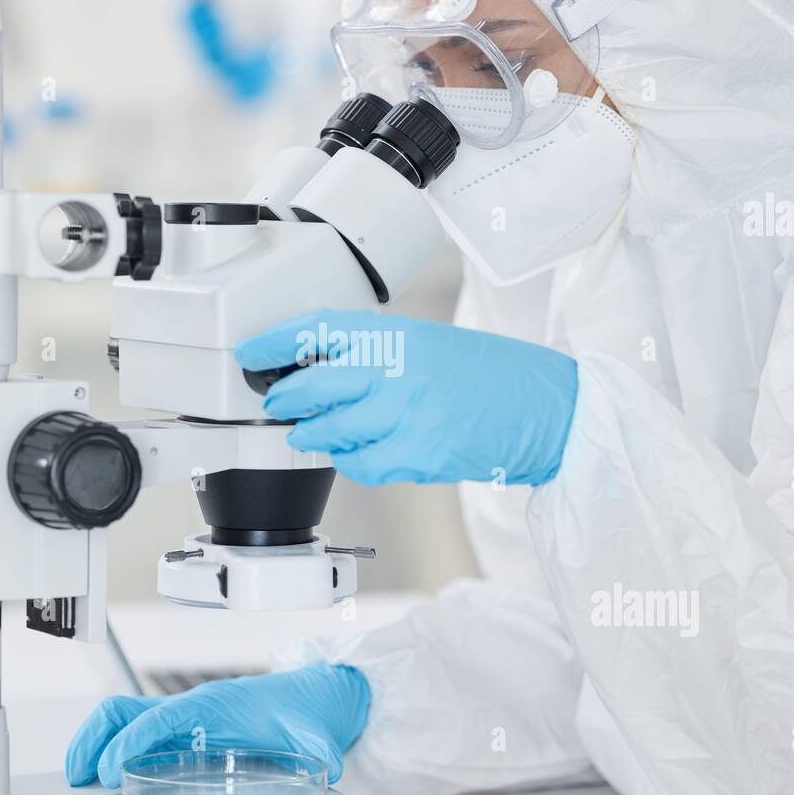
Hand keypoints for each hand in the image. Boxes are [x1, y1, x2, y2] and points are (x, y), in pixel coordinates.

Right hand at [65, 664, 369, 787]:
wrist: (311, 697)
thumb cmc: (304, 709)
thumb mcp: (313, 732)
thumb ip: (319, 748)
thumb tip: (328, 765)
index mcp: (213, 705)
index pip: (158, 718)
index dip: (130, 741)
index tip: (112, 769)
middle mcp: (190, 707)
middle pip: (125, 710)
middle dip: (95, 738)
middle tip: (81, 774)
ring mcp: (183, 716)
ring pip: (124, 717)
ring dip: (95, 740)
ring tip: (81, 774)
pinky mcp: (183, 727)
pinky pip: (136, 729)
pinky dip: (112, 744)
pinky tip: (106, 770)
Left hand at [235, 309, 577, 485]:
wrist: (543, 409)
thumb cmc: (486, 377)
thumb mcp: (425, 345)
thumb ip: (375, 355)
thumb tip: (316, 370)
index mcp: (399, 335)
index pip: (320, 331)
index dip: (276, 341)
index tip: (251, 351)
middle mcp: (400, 370)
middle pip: (315, 385)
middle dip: (285, 398)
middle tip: (276, 402)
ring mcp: (408, 414)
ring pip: (331, 430)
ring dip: (313, 433)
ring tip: (311, 431)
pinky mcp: (420, 453)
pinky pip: (362, 464)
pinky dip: (351, 461)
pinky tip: (357, 453)